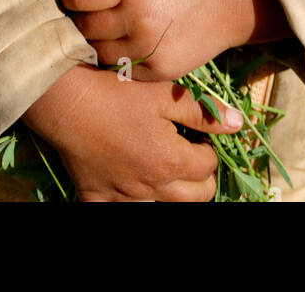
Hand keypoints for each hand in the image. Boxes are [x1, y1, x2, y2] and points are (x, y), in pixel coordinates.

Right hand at [22, 63, 242, 201]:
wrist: (67, 102)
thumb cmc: (118, 92)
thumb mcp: (163, 93)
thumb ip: (202, 112)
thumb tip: (238, 124)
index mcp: (171, 161)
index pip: (209, 165)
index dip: (209, 147)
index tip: (199, 134)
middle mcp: (151, 187)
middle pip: (196, 197)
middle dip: (201, 177)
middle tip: (190, 154)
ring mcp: (124, 197)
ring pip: (164, 209)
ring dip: (172, 192)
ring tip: (164, 167)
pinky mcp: (97, 199)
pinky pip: (119, 213)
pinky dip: (129, 203)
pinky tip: (130, 184)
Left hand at [59, 0, 282, 80]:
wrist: (232, 3)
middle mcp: (138, 19)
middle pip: (86, 26)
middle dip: (79, 18)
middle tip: (83, 11)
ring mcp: (148, 49)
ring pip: (99, 51)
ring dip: (95, 40)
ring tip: (100, 27)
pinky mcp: (158, 71)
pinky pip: (120, 68)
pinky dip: (115, 57)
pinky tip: (120, 42)